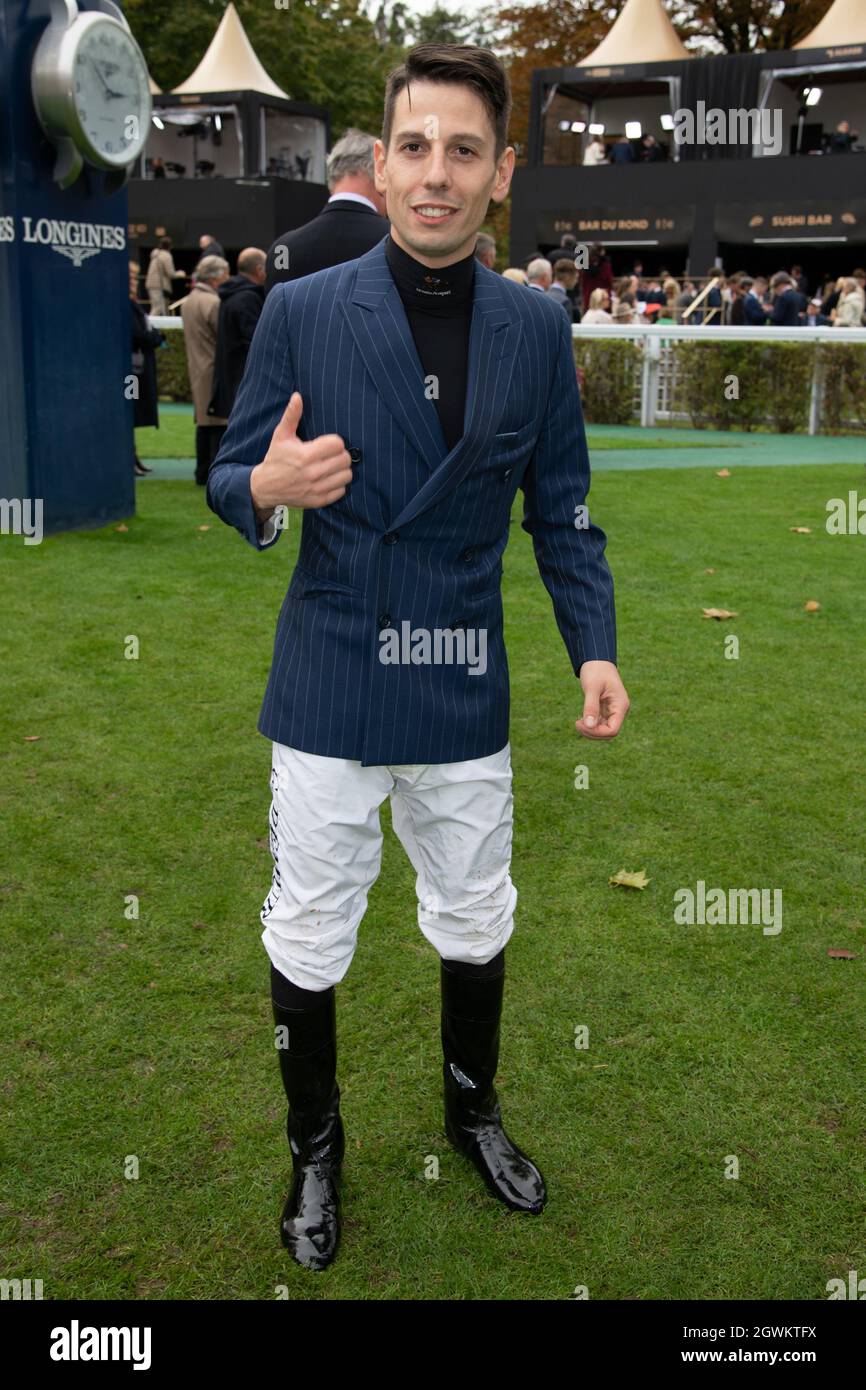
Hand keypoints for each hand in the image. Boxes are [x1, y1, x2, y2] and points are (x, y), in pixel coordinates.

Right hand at [250, 393, 351, 519]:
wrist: (266, 487)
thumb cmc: (276, 458)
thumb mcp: (281, 436)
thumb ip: (292, 416)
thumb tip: (297, 396)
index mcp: (306, 455)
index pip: (338, 444)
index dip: (334, 441)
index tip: (326, 443)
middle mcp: (313, 473)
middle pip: (345, 459)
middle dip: (340, 454)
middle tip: (330, 454)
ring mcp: (317, 489)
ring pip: (347, 475)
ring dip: (341, 470)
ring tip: (331, 466)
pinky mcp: (319, 500)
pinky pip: (342, 490)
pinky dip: (338, 484)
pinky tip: (328, 479)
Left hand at [575, 660, 628, 739]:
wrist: (597, 660)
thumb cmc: (596, 670)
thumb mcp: (592, 688)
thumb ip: (591, 707)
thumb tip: (589, 726)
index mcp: (620, 705)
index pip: (613, 730)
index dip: (597, 732)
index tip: (581, 724)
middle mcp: (619, 710)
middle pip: (609, 733)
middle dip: (593, 732)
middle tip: (577, 724)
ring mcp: (613, 711)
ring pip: (604, 730)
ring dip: (591, 731)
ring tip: (578, 723)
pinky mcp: (606, 710)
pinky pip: (600, 724)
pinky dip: (590, 725)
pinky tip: (580, 720)